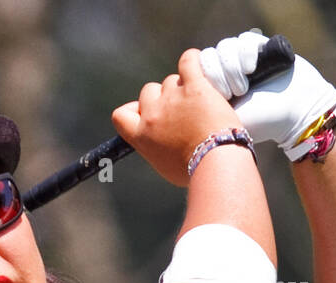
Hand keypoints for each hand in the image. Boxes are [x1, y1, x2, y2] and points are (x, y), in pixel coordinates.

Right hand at [111, 49, 243, 187]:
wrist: (214, 162)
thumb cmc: (192, 170)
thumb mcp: (163, 165)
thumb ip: (155, 148)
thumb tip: (159, 143)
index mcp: (140, 135)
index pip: (121, 115)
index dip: (134, 110)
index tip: (146, 113)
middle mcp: (152, 114)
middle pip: (148, 91)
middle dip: (162, 96)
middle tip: (181, 108)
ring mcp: (172, 98)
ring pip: (170, 80)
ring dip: (182, 86)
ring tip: (199, 99)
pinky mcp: (194, 87)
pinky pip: (188, 61)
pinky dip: (192, 59)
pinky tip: (197, 62)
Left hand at [200, 31, 335, 158]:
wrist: (296, 115)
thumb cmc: (258, 124)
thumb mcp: (223, 122)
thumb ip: (200, 108)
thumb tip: (183, 97)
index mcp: (212, 89)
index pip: (192, 71)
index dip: (199, 80)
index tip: (208, 101)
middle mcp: (226, 72)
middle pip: (206, 57)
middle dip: (215, 75)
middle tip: (229, 95)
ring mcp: (243, 60)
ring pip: (223, 47)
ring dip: (231, 66)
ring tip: (243, 88)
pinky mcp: (260, 49)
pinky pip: (243, 40)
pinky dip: (245, 53)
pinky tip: (252, 69)